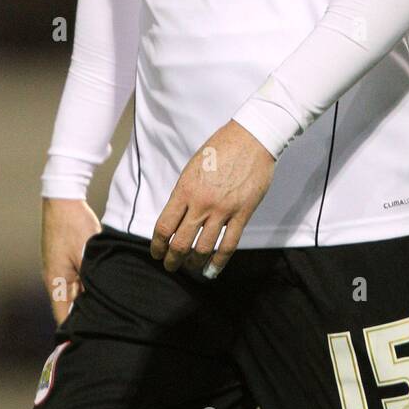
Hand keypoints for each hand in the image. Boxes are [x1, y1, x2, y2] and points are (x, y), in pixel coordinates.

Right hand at [41, 198, 101, 325]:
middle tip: (106, 333)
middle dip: (84, 321)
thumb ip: (93, 280)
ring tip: (107, 316)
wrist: (63, 198)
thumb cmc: (74, 225)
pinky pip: (74, 282)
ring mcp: (57, 270)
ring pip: (73, 295)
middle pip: (69, 309)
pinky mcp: (63, 261)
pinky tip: (102, 291)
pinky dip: (86, 289)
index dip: (76, 333)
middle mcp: (54, 280)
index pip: (64, 318)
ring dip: (86, 304)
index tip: (90, 345)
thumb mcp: (88, 254)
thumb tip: (102, 302)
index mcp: (56, 282)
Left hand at [149, 120, 274, 278]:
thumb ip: (184, 192)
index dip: (157, 245)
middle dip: (172, 260)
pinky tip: (212, 270)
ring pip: (203, 248)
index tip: (156, 252)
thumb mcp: (192, 168)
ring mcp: (223, 210)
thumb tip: (177, 216)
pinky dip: (218, 262)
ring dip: (193, 263)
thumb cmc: (220, 149)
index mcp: (185, 190)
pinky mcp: (242, 213)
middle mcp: (201, 203)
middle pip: (181, 243)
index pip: (164, 226)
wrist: (251, 138)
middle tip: (170, 266)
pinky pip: (228, 245)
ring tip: (190, 268)